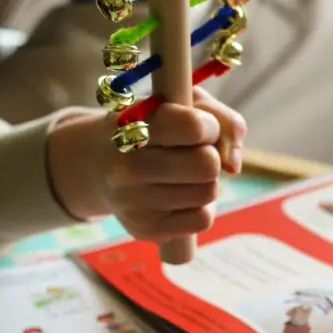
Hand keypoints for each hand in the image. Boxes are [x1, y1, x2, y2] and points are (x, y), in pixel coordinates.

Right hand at [46, 87, 246, 243]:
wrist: (99, 164)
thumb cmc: (153, 127)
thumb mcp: (182, 103)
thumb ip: (222, 119)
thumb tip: (233, 165)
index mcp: (135, 125)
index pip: (194, 127)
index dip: (209, 126)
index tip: (200, 127)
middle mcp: (128, 166)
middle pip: (207, 164)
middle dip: (211, 156)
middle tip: (194, 153)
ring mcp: (134, 201)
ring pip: (208, 192)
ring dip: (206, 182)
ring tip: (185, 174)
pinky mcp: (144, 229)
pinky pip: (202, 219)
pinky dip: (200, 206)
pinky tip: (181, 196)